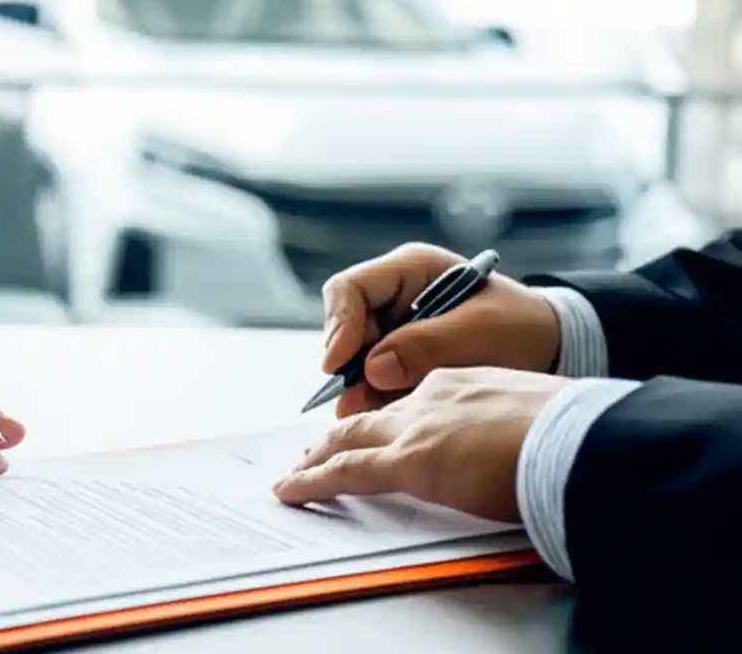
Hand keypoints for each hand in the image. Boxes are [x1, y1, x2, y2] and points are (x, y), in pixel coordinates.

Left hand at [274, 368, 568, 521]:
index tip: (383, 431)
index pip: (416, 400)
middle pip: (373, 414)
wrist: (582, 437)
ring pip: (349, 439)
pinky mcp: (408, 459)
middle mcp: (434, 395)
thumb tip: (530, 452)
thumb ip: (518, 431)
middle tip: (318, 448)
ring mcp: (417, 426)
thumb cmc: (580, 433)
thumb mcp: (542, 421)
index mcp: (468, 383)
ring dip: (318, 457)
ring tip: (296, 473)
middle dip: (341, 433)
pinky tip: (291, 490)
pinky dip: (312, 481)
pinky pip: (346, 471)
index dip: (391, 417)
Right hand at [321, 243, 560, 417]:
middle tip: (358, 400)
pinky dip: (377, 399)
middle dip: (350, 364)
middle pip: (345, 327)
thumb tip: (373, 368)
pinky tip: (393, 413)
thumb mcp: (482, 331)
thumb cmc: (522, 326)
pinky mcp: (398, 359)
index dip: (339, 325)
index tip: (338, 364)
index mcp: (411, 269)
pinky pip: (371, 381)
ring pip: (354, 359)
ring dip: (362, 387)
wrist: (549, 349)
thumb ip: (427, 345)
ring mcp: (393, 328)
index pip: (351, 288)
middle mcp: (393, 296)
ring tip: (380, 410)